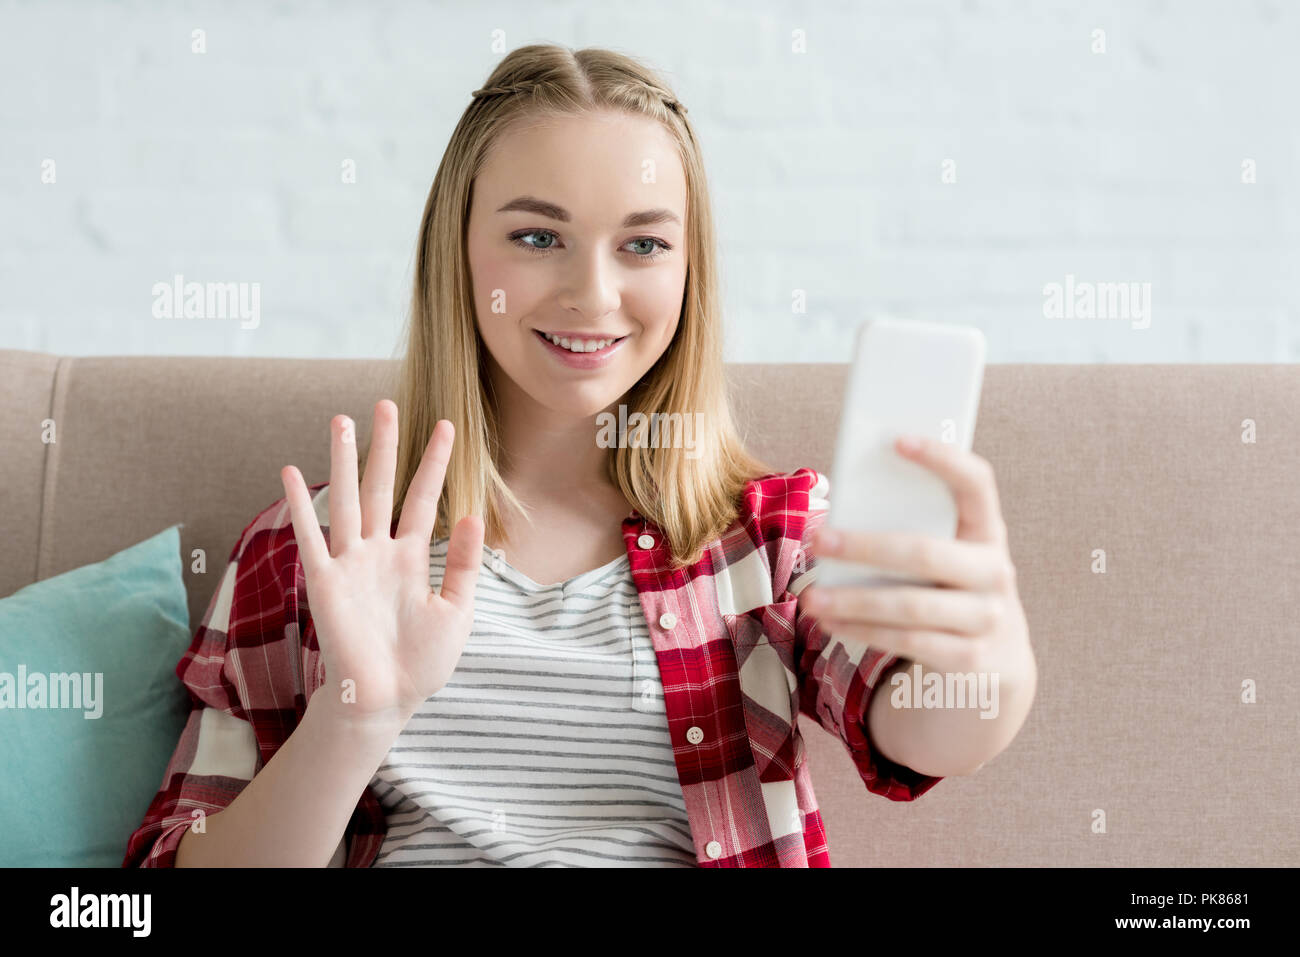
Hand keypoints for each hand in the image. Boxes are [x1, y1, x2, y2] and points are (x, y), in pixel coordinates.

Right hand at [280, 400, 483, 729]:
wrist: (386, 701)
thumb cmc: (420, 664)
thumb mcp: (457, 610)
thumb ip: (464, 564)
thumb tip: (472, 515)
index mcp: (412, 559)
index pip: (424, 499)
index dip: (436, 463)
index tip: (449, 427)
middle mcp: (379, 553)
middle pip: (381, 487)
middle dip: (385, 446)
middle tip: (385, 404)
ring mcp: (351, 564)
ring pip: (346, 500)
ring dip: (343, 461)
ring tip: (342, 420)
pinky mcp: (326, 581)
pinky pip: (312, 537)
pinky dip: (301, 506)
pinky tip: (291, 472)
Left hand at [799, 435, 1034, 695]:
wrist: (996, 659)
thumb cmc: (947, 585)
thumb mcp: (945, 551)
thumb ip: (912, 527)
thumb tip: (844, 509)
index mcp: (987, 530)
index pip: (977, 483)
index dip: (943, 458)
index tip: (897, 440)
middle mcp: (995, 572)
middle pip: (924, 552)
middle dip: (864, 546)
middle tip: (817, 539)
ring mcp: (986, 619)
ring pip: (910, 606)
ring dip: (852, 600)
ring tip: (809, 598)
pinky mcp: (969, 660)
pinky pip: (907, 643)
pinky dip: (862, 631)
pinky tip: (830, 622)